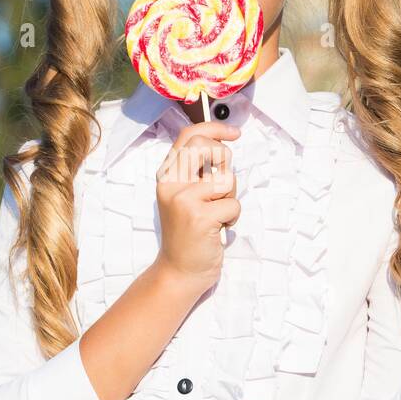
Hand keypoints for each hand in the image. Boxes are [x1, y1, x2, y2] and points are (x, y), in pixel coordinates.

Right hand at [154, 120, 240, 292]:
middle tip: (221, 185)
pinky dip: (232, 217)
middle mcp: (171, 184)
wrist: (179, 271)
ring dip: (230, 197)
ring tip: (216, 214)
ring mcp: (184, 200)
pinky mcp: (200, 217)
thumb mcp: (184, 196)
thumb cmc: (189, 233)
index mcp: (167, 176)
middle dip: (225, 162)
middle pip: (207, 147)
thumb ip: (196, 171)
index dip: (215, 128)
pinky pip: (233, 204)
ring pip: (226, 179)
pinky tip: (218, 228)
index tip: (234, 133)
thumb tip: (221, 144)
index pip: (189, 136)